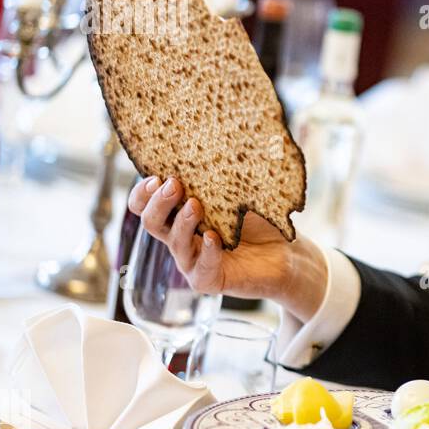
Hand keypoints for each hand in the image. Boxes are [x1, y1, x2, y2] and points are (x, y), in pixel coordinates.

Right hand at [127, 175, 326, 320]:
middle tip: (174, 186)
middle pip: (151, 222)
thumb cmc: (257, 220)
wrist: (285, 251)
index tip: (155, 178)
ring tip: (195, 206)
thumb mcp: (236, 195)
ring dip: (182, 222)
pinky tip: (212, 238)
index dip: (143, 193)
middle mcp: (180, 237)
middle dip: (159, 203)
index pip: (145, 205)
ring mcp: (191, 260)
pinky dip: (206, 251)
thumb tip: (211, 150)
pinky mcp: (207, 279)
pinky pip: (200, 267)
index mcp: (179, 214)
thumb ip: (217, 180)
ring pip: (174, 242)